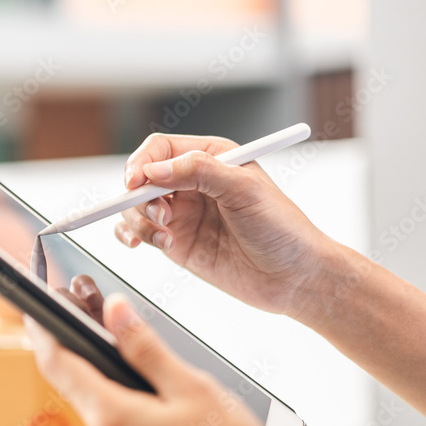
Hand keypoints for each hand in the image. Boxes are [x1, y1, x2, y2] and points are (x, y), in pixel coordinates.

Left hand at [24, 294, 299, 425]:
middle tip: (155, 360)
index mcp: (111, 419)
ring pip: (112, 420)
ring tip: (189, 412)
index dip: (44, 331)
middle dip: (113, 369)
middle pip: (89, 391)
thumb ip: (145, 347)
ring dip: (137, 405)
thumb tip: (113, 310)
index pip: (57, 364)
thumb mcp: (193, 388)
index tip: (39, 308)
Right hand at [118, 133, 332, 314]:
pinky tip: (143, 244)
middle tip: (162, 217)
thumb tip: (155, 170)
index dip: (142, 163)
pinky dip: (132, 235)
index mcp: (211, 158)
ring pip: (135, 207)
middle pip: (141, 179)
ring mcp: (182, 213)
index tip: (136, 182)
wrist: (293, 276)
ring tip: (165, 238)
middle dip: (140, 198)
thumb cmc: (282, 228)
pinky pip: (139, 231)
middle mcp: (192, 182)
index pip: (160, 149)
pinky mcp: (176, 241)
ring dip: (139, 221)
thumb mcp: (244, 189)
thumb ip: (199, 172)